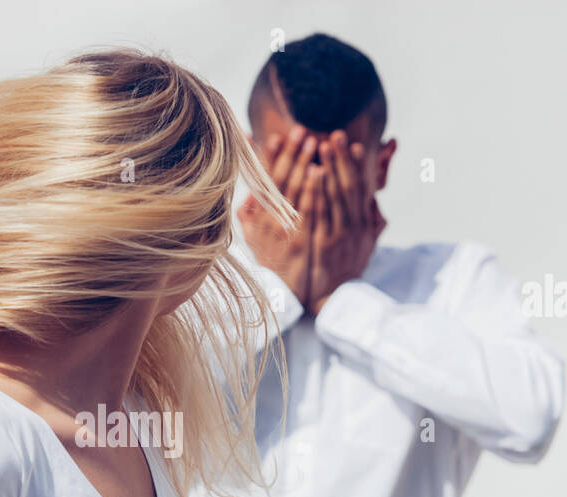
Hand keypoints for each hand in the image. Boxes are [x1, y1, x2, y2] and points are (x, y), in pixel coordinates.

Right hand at [238, 126, 319, 308]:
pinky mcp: (300, 242)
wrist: (283, 297)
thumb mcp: (253, 239)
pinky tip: (319, 172)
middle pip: (279, 181)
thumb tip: (248, 191)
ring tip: (314, 141)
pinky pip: (306, 211)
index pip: (263, 183)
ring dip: (303, 164)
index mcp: (258, 219)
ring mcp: (283, 232)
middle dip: (290, 154)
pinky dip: (311, 190)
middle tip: (300, 130)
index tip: (275, 138)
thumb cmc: (271, 265)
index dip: (269, 159)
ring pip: (293, 191)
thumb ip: (249, 213)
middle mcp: (267, 223)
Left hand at [308, 130, 386, 315]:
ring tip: (320, 144)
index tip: (353, 144)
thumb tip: (375, 201)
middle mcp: (352, 227)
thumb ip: (371, 221)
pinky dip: (317, 191)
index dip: (358, 165)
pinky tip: (313, 174)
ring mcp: (336, 235)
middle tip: (334, 134)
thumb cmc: (346, 269)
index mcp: (361, 224)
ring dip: (328, 167)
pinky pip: (319, 213)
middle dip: (340, 159)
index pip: (360, 188)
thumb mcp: (365, 245)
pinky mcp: (322, 244)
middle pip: (347, 186)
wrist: (331, 300)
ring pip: (334, 195)